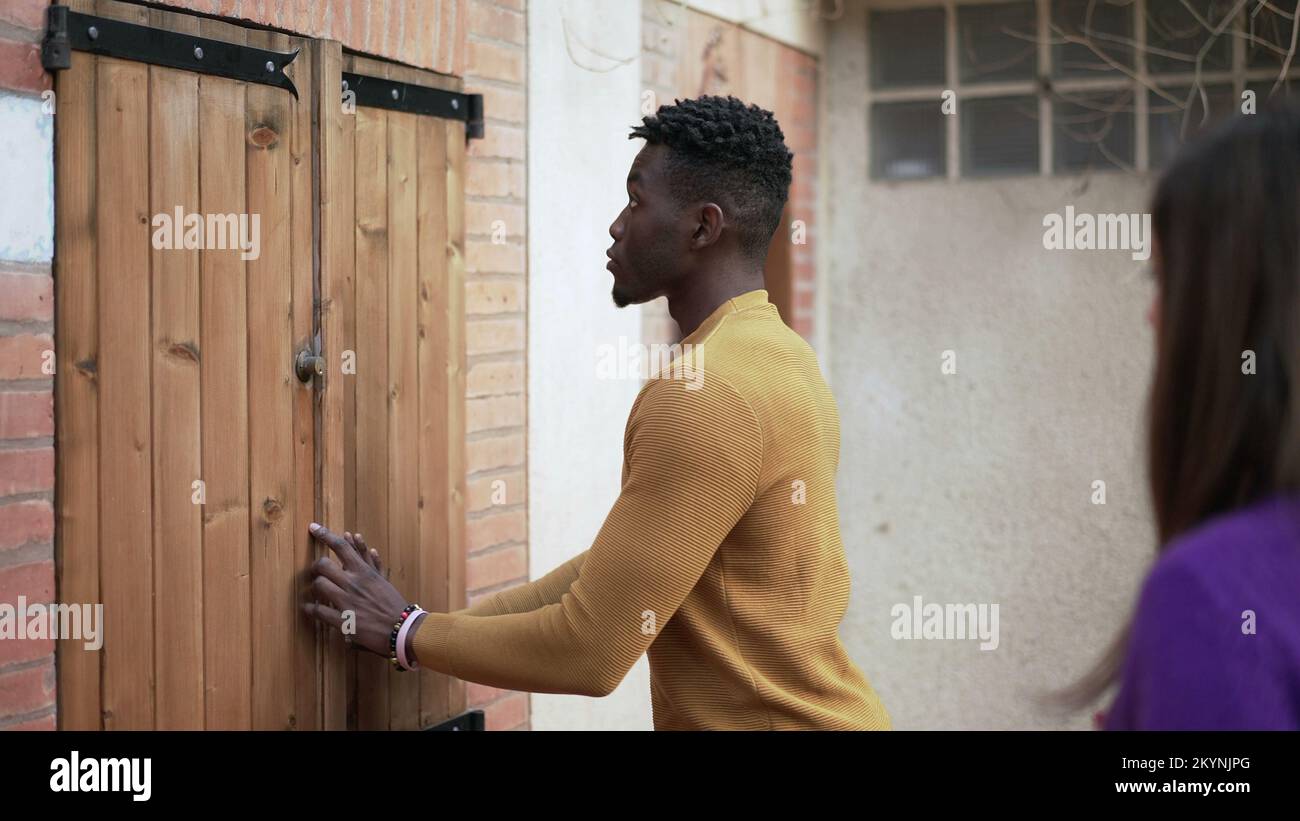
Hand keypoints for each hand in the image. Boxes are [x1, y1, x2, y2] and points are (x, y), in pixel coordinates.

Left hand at [302, 523, 410, 659]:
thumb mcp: (383, 580)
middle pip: (323, 565)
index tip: (313, 528)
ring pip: (319, 585)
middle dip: (316, 567)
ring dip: (315, 588)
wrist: (402, 627)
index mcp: (364, 572)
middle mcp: (354, 583)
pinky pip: (319, 611)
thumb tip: (369, 549)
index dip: (325, 534)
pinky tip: (309, 608)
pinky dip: (311, 609)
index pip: (341, 546)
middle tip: (317, 571)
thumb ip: (372, 565)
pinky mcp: (343, 620)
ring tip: (315, 591)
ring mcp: (347, 601)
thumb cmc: (393, 603)